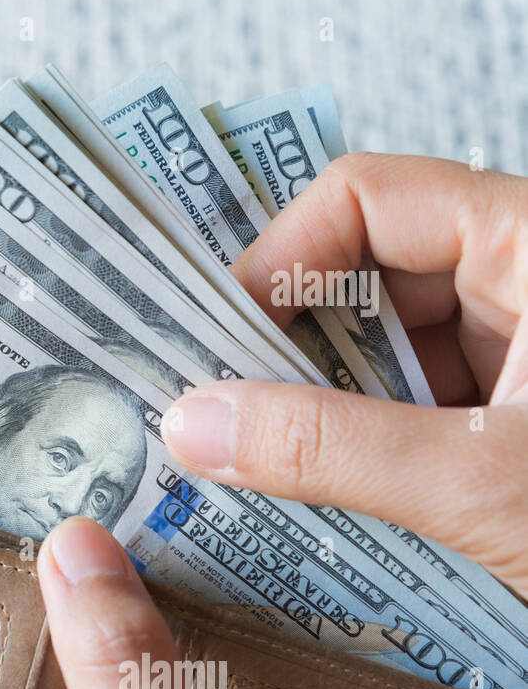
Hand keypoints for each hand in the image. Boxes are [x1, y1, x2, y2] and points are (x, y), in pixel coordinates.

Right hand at [164, 152, 527, 596]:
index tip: (215, 342)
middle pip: (363, 271)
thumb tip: (194, 423)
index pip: (366, 199)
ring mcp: (522, 349)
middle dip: (284, 343)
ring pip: (381, 345)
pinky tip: (322, 489)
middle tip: (216, 411)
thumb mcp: (483, 484)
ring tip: (262, 462)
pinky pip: (408, 401)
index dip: (278, 258)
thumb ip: (328, 449)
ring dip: (315, 402)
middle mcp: (527, 280)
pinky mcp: (513, 414)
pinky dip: (356, 440)